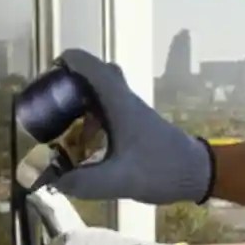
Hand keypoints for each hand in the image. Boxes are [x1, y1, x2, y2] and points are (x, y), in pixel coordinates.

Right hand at [39, 48, 214, 204]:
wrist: (199, 173)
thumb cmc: (162, 170)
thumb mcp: (120, 181)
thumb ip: (83, 183)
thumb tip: (52, 181)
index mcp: (121, 105)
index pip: (94, 68)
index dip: (69, 62)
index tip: (46, 75)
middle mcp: (126, 102)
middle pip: (98, 76)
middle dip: (71, 82)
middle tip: (50, 102)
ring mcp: (134, 112)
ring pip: (104, 92)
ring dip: (81, 100)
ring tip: (58, 123)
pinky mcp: (138, 124)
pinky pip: (110, 109)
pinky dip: (93, 117)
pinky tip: (83, 141)